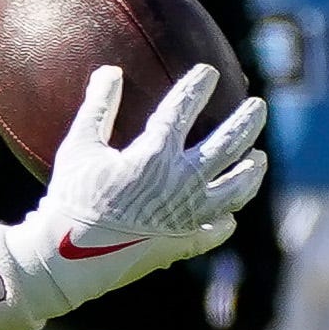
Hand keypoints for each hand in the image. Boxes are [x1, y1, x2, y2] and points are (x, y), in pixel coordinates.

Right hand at [0, 66, 268, 329]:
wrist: (70, 258)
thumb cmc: (70, 200)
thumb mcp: (77, 150)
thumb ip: (97, 109)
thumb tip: (109, 71)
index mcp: (155, 155)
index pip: (183, 110)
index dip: (196, 87)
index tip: (207, 73)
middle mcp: (183, 182)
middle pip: (230, 144)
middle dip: (247, 120)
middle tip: (258, 106)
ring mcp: (191, 215)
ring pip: (237, 187)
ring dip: (252, 170)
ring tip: (258, 158)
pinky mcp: (187, 242)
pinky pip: (218, 229)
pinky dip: (225, 220)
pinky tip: (227, 215)